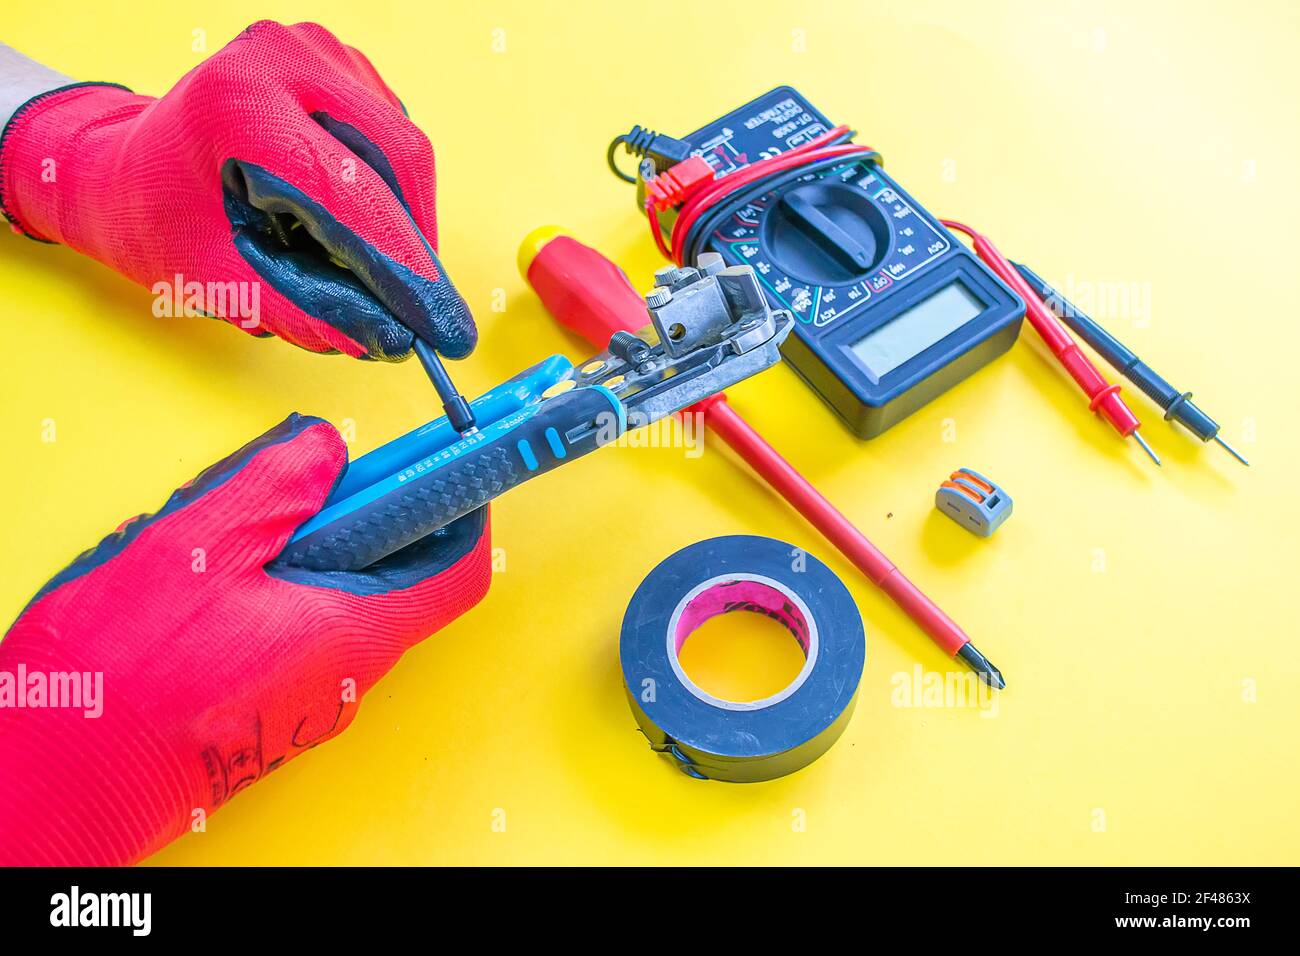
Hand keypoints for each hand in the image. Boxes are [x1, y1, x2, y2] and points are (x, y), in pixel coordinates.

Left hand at [0, 20, 472, 359]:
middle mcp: (287, 59)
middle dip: (413, 248)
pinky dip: (387, 195)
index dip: (406, 272)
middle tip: (419, 311)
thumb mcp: (226, 284)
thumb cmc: (163, 222)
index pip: (353, 195)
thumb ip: (313, 314)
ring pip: (404, 155)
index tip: (445, 332)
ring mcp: (319, 53)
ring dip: (398, 222)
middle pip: (398, 163)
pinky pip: (394, 142)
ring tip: (349, 257)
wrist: (127, 170)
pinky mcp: (342, 66)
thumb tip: (396, 340)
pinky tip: (341, 217)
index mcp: (242, 102)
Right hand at [0, 415, 490, 864]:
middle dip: (362, 518)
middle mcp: (349, 676)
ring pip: (339, 602)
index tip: (439, 466)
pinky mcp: (271, 709)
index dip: (461, 509)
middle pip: (397, 580)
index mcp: (354, 632)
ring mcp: (311, 698)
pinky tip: (210, 579)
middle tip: (306, 484)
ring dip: (305, 552)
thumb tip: (326, 448)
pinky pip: (299, 633)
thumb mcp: (200, 545)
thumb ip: (276, 486)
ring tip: (229, 532)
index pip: (456, 571)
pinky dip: (276, 591)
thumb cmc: (127, 672)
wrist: (66, 779)